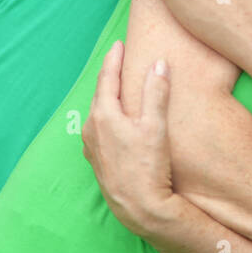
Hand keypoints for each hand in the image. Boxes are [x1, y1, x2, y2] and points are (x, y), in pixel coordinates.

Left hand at [81, 41, 175, 236]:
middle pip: (100, 94)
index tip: (118, 44)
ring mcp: (92, 146)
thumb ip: (156, 93)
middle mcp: (92, 129)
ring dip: (108, 96)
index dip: (114, 59)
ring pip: (98, 112)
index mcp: (104, 116)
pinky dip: (107, 115)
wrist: (139, 207)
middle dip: (110, 76)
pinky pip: (99, 128)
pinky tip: (116, 120)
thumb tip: (159, 64)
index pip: (107, 79)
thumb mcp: (156, 126)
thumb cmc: (148, 167)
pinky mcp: (97, 160)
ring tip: (118, 87)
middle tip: (118, 60)